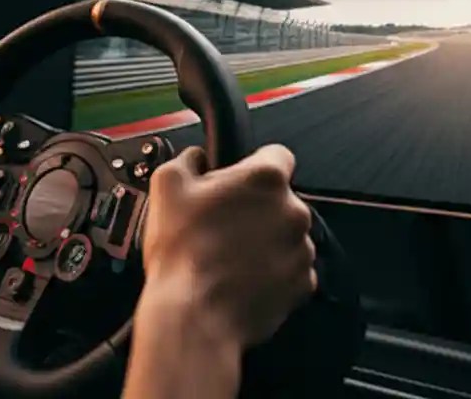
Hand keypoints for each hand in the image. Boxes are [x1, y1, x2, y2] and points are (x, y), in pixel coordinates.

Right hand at [138, 144, 316, 351]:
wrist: (194, 315)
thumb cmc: (182, 252)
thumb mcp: (167, 187)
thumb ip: (186, 160)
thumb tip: (196, 158)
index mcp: (265, 179)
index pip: (276, 155)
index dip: (252, 166)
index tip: (237, 182)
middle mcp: (293, 210)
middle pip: (279, 199)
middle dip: (255, 209)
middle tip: (221, 225)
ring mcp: (302, 249)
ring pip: (285, 235)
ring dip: (264, 241)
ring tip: (228, 256)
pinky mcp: (303, 284)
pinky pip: (290, 269)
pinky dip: (271, 272)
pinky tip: (242, 278)